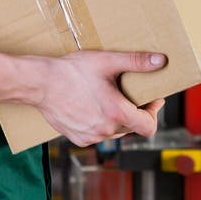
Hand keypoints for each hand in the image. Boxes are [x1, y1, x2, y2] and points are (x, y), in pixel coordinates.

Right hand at [35, 50, 165, 147]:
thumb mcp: (106, 61)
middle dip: (134, 110)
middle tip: (129, 92)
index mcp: (116, 113)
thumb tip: (160, 61)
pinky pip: (98, 134)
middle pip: (132, 126)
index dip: (154, 113)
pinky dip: (100, 122)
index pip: (148, 126)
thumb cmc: (71, 71)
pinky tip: (93, 106)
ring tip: (109, 97)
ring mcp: (91, 136)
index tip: (153, 100)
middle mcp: (105, 130)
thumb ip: (136, 62)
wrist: (40, 83)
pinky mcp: (78, 138)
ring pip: (114, 131)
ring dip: (117, 117)